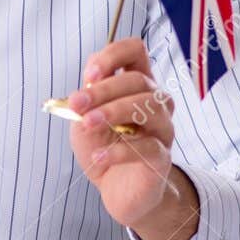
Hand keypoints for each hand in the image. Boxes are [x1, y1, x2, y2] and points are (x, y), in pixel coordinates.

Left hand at [65, 38, 198, 239]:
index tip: (89, 75)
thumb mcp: (84, 118)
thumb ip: (86, 99)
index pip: (135, 50)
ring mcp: (162, 128)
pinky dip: (118, 152)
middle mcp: (155, 101)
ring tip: (87, 125)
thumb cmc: (103, 147)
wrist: (117, 189)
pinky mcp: (162, 157)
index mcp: (136, 84)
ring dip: (112, 112)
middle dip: (102, 90)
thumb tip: (87, 85)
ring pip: (148, 106)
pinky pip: (147, 147)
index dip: (113, 56)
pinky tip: (98, 158)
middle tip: (77, 105)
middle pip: (138, 79)